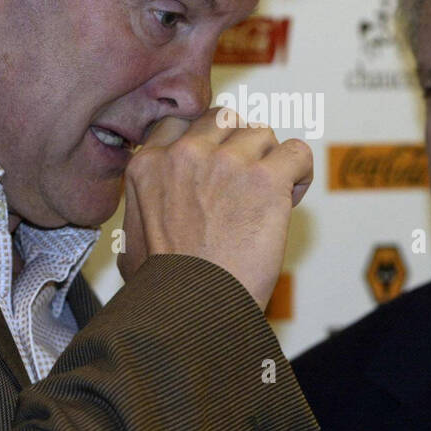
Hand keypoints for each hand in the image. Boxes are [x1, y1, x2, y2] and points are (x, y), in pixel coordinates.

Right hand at [117, 108, 312, 311]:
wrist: (194, 311)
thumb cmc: (163, 290)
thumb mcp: (130, 243)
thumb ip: (140, 211)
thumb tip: (147, 213)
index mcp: (148, 164)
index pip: (182, 122)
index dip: (206, 141)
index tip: (216, 166)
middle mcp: (185, 154)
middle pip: (224, 119)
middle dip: (239, 145)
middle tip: (246, 183)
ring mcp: (227, 162)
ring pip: (262, 133)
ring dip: (270, 160)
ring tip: (271, 196)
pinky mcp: (265, 179)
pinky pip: (297, 152)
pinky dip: (300, 172)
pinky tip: (291, 197)